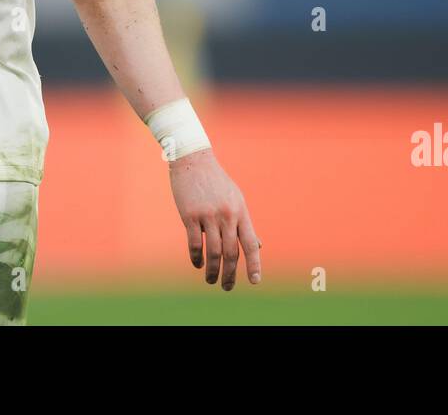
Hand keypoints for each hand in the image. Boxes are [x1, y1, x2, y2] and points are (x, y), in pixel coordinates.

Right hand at [169, 148, 260, 289]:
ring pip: (214, 251)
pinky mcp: (190, 215)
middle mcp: (227, 215)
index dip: (254, 264)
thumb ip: (244, 223)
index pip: (251, 243)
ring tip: (211, 280)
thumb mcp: (236, 199)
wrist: (193, 160)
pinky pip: (195, 243)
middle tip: (227, 287)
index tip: (255, 281)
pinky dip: (197, 258)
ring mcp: (208, 215)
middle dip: (230, 274)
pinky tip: (198, 264)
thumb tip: (258, 246)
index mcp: (241, 212)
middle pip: (232, 252)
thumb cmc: (216, 182)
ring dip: (213, 271)